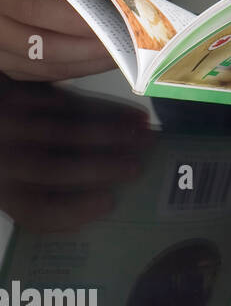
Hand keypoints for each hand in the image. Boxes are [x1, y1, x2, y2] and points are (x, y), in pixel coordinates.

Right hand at [0, 0, 117, 80]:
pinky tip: (106, 58)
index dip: (68, 16)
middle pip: (39, 45)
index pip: (30, 7)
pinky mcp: (13, 68)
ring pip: (45, 65)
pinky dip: (80, 67)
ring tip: (123, 50)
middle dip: (86, 44)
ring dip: (87, 60)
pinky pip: (48, 74)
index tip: (105, 17)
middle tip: (122, 38)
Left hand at [0, 78, 151, 229]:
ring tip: (142, 132)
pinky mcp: (14, 94)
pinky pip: (60, 100)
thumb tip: (99, 195)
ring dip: (108, 132)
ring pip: (62, 129)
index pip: (37, 210)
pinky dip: (95, 105)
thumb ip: (38, 191)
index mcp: (0, 189)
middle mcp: (2, 160)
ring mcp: (7, 122)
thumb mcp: (11, 182)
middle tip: (139, 165)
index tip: (109, 203)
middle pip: (54, 168)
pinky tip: (119, 110)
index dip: (73, 211)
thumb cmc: (6, 157)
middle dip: (101, 167)